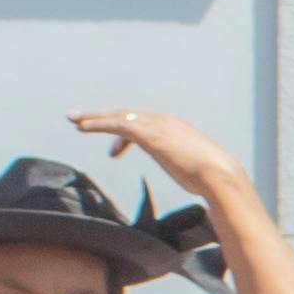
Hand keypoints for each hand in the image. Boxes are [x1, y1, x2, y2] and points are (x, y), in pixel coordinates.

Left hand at [68, 108, 246, 198]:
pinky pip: (118, 125)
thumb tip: (195, 179)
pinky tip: (83, 128)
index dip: (122, 132)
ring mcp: (156, 125)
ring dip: (93, 118)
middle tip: (78, 118)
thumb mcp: (194, 169)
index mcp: (173, 127)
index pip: (142, 124)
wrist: (220, 176)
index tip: (114, 150)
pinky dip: (98, 124)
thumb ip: (188, 168)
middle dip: (101, 116)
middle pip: (125, 114)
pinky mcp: (149, 134)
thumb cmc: (211, 178)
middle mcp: (163, 121)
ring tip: (73, 120)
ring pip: (118, 116)